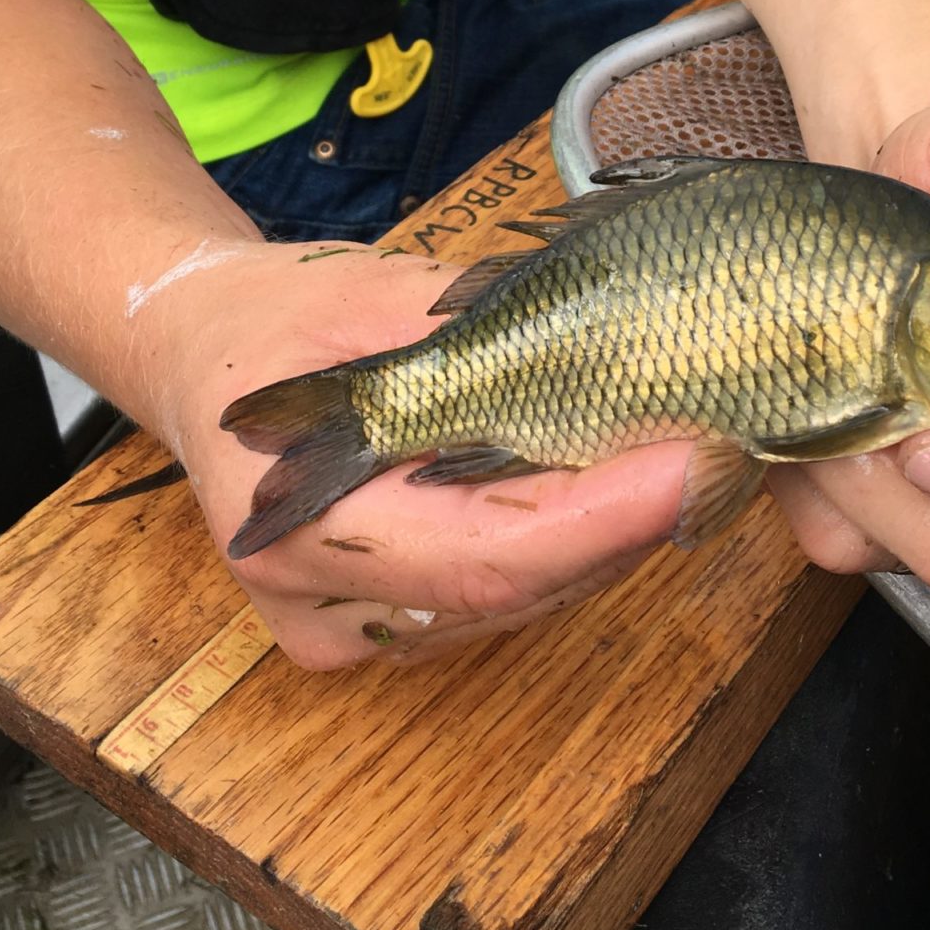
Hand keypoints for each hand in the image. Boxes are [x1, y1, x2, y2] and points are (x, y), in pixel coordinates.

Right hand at [159, 242, 689, 669]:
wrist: (203, 365)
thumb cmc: (275, 321)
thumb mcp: (368, 297)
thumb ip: (485, 334)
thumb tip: (625, 347)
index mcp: (298, 528)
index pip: (490, 554)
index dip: (610, 517)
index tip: (702, 457)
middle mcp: (328, 609)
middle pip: (530, 586)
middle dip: (640, 516)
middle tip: (725, 434)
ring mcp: (365, 632)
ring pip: (539, 597)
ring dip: (623, 531)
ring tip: (684, 449)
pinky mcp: (402, 628)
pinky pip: (521, 594)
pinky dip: (584, 541)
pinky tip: (616, 482)